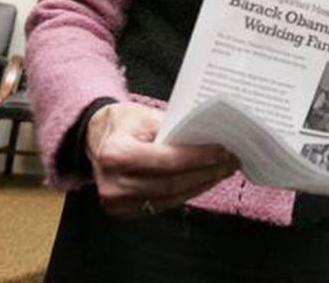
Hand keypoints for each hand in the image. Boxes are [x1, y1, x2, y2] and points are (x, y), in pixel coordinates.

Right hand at [86, 101, 238, 218]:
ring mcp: (116, 203)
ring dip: (201, 184)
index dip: (199, 157)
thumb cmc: (124, 123)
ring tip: (223, 171)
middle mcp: (113, 183)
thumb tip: (212, 136)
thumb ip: (176, 127)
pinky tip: (204, 181)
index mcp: (115, 153)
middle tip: (231, 161)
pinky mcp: (124, 212)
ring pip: (171, 197)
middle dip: (206, 172)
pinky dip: (187, 193)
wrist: (97, 138)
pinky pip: (163, 204)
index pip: (166, 160)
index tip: (224, 151)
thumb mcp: (146, 115)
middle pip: (171, 182)